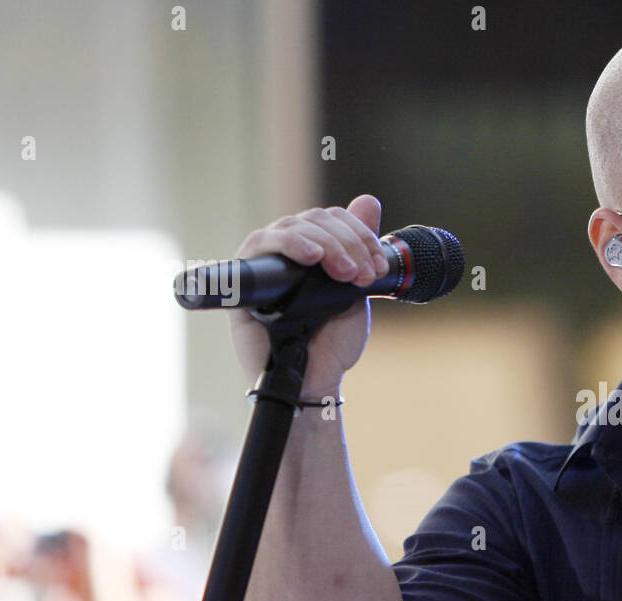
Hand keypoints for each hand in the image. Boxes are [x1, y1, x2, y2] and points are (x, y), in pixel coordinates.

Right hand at [227, 194, 388, 395]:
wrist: (316, 381)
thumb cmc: (332, 342)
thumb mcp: (356, 290)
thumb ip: (360, 248)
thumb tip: (368, 199)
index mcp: (313, 252)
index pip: (331, 218)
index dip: (358, 234)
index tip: (378, 267)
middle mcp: (286, 253)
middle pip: (313, 219)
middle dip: (347, 242)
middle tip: (362, 276)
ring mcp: (264, 264)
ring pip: (291, 227)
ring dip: (326, 244)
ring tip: (344, 273)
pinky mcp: (243, 280)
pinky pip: (259, 246)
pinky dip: (288, 244)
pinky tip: (309, 256)